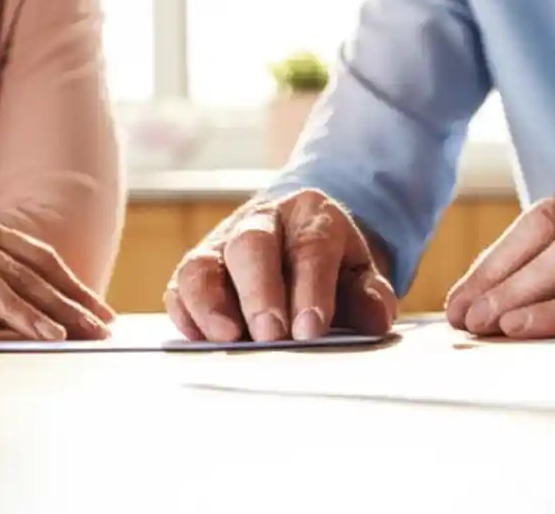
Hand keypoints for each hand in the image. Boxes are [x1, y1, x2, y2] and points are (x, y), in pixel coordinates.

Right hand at [165, 189, 397, 341]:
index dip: (310, 288)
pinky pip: (180, 287)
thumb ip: (370, 295)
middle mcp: (261, 221)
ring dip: (211, 304)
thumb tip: (374, 320)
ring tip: (228, 339)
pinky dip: (187, 314)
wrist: (302, 241)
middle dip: (259, 293)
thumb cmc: (332, 267)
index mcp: (310, 215)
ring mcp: (222, 243)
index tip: (311, 329)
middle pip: (252, 247)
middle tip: (270, 335)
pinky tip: (201, 339)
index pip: (309, 247)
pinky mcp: (198, 269)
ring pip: (204, 264)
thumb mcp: (361, 274)